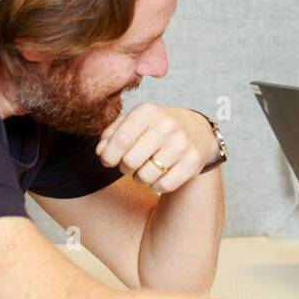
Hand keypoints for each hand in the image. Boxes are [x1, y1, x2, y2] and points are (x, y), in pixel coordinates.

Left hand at [95, 104, 217, 192]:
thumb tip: (101, 151)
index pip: (120, 140)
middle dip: (124, 167)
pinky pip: (163, 186)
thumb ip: (112, 133)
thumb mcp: (135, 121)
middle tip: (130, 163)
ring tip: (146, 167)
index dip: (108, 156)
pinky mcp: (193, 161)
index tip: (108, 159)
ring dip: (140, 177)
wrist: (198, 130)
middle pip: (130, 161)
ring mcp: (182, 144)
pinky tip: (160, 174)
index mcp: (148, 112)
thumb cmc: (157, 127)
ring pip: (145, 177)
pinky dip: (156, 185)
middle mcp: (167, 125)